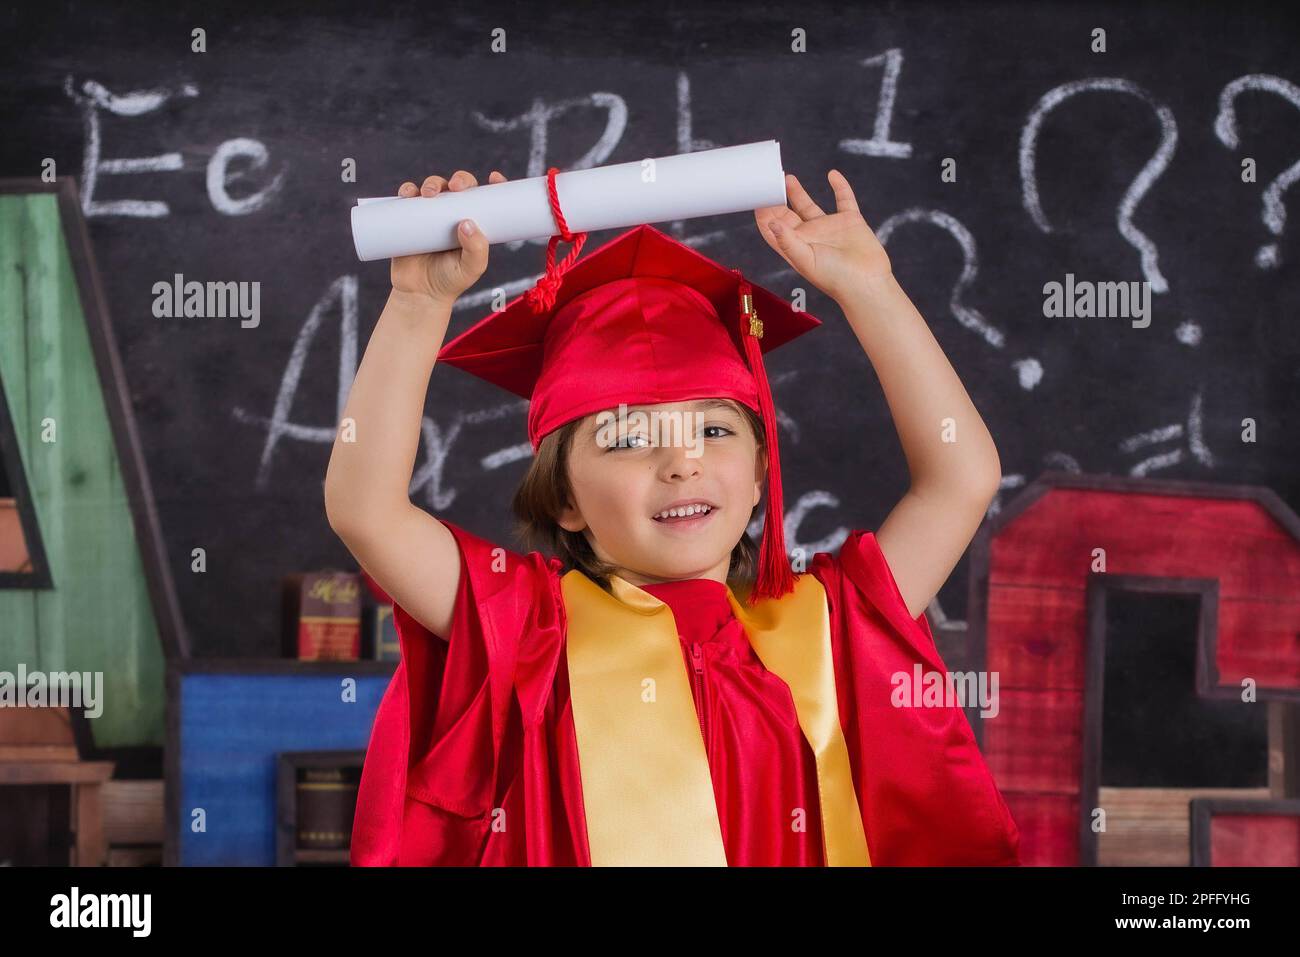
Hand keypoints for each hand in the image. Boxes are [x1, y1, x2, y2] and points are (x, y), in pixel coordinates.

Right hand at [390, 169, 506, 303]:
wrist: (420, 295)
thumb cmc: (450, 282)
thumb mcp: (471, 269)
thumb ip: (476, 249)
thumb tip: (467, 222)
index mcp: (474, 222)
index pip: (486, 199)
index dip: (493, 185)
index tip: (495, 178)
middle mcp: (453, 215)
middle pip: (458, 187)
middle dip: (459, 180)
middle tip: (456, 188)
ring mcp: (430, 215)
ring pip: (433, 188)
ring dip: (432, 183)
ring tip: (429, 194)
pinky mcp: (408, 218)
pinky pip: (407, 198)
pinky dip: (407, 190)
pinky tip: (408, 193)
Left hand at [754, 170, 891, 301]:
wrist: (867, 282)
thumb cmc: (835, 278)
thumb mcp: (806, 260)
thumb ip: (788, 241)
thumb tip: (771, 223)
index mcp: (795, 247)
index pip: (773, 230)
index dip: (763, 215)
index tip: (756, 196)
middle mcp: (809, 237)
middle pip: (787, 214)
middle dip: (776, 200)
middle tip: (768, 181)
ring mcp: (829, 228)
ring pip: (808, 205)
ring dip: (797, 192)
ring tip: (788, 177)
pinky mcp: (850, 221)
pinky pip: (844, 199)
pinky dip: (840, 186)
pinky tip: (833, 175)